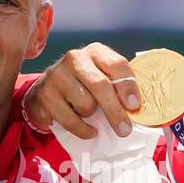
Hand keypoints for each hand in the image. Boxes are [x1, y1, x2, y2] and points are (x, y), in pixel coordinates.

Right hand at [22, 42, 139, 138]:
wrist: (47, 90)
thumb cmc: (83, 85)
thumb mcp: (102, 78)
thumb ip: (118, 87)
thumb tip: (138, 110)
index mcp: (96, 51)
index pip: (117, 64)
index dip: (128, 86)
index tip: (134, 106)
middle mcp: (75, 58)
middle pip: (101, 86)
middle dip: (115, 111)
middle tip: (124, 130)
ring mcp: (57, 75)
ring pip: (85, 104)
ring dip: (92, 115)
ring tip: (90, 113)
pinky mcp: (45, 94)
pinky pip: (70, 120)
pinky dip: (82, 130)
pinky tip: (88, 131)